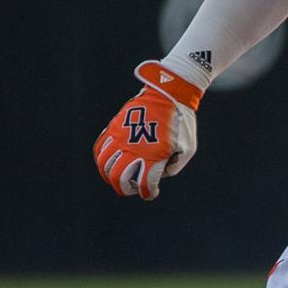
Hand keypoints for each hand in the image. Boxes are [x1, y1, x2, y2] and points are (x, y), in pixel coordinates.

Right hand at [93, 62, 201, 199]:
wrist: (168, 94)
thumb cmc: (181, 123)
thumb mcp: (187, 149)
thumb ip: (174, 166)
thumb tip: (159, 175)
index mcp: (152, 156)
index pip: (144, 184)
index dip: (148, 193)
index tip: (151, 194)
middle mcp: (132, 148)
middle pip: (119, 178)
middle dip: (126, 189)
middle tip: (134, 190)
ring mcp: (119, 138)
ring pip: (104, 165)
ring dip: (110, 176)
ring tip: (119, 179)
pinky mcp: (113, 128)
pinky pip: (100, 148)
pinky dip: (101, 160)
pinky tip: (109, 164)